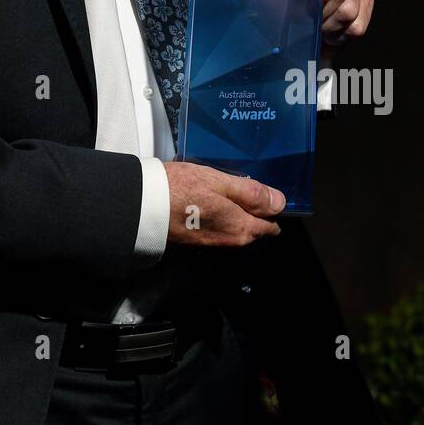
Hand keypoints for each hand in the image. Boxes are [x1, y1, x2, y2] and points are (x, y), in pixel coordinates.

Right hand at [163, 161, 285, 246]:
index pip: (271, 224)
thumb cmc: (182, 189)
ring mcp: (214, 241)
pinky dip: (220, 213)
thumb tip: (280, 202)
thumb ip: (251, 193)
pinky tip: (209, 197)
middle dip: (254, 209)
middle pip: (254, 226)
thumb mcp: (219, 182)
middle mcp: (231, 240)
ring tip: (224, 186)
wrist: (143, 205)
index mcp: (241, 228)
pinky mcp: (198, 238)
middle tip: (242, 183)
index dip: (271, 207)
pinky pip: (220, 226)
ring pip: (236, 225)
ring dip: (236, 210)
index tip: (264, 190)